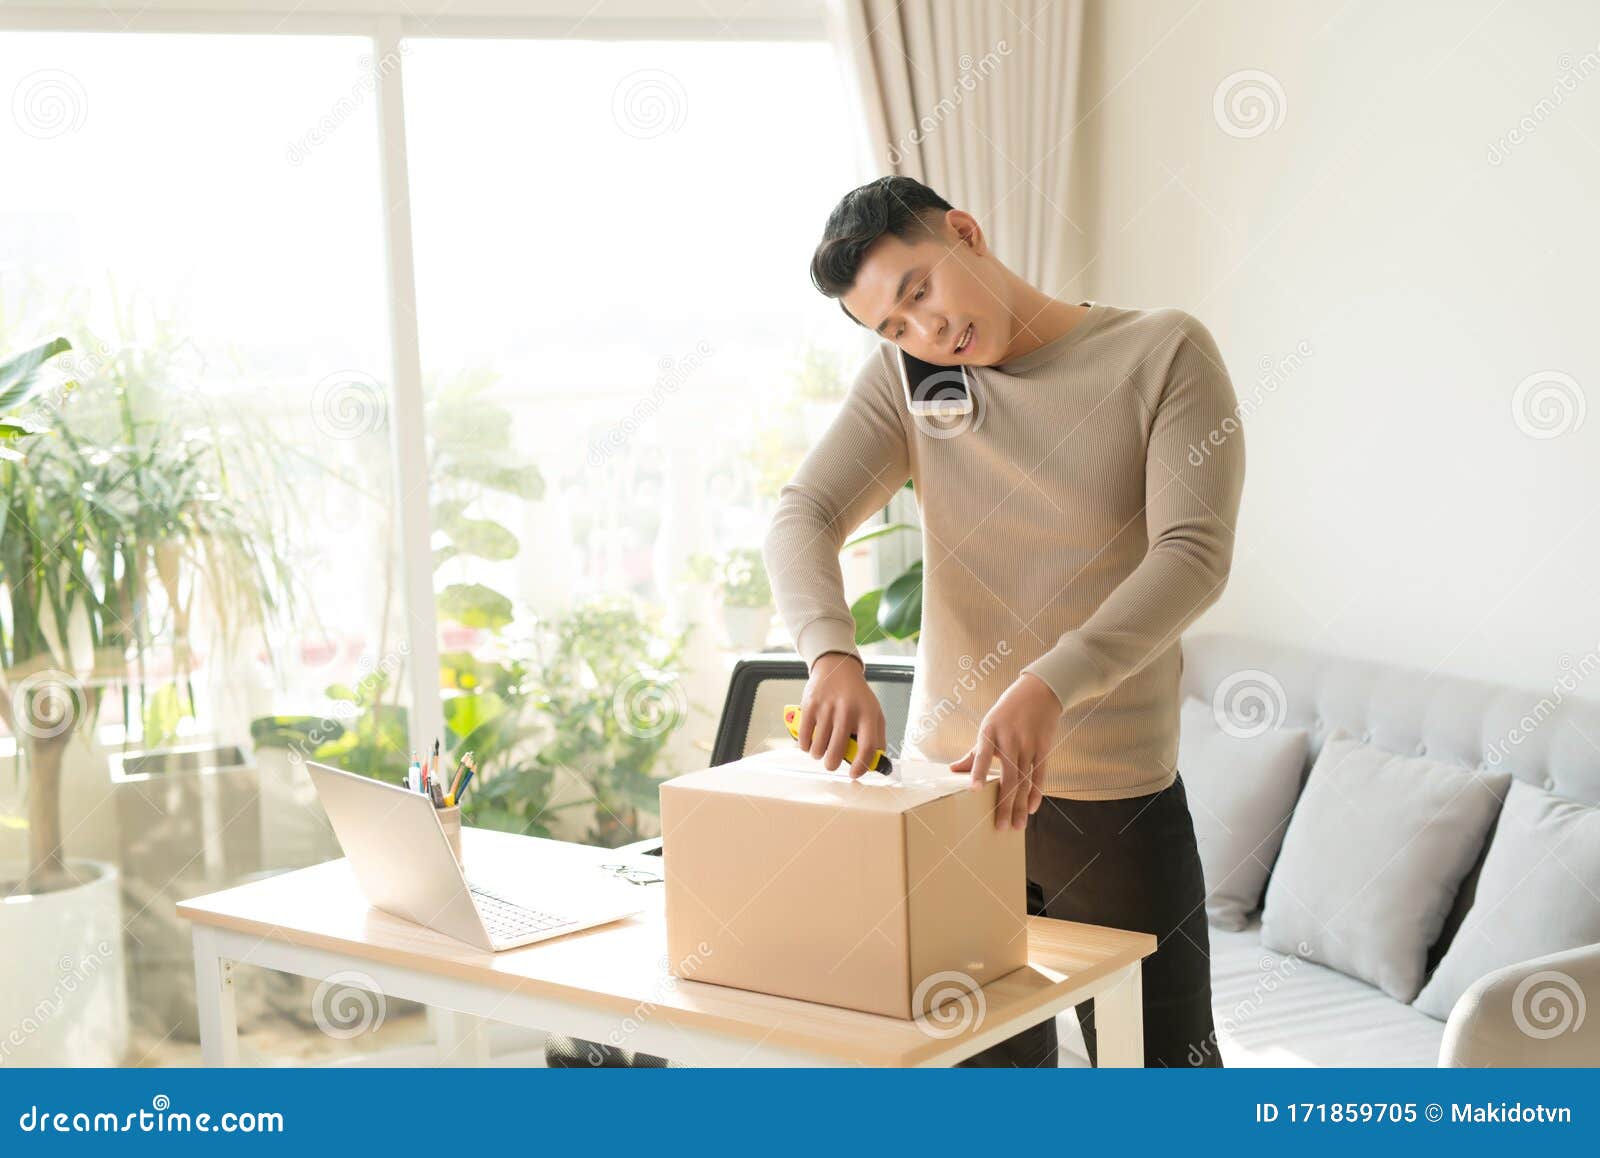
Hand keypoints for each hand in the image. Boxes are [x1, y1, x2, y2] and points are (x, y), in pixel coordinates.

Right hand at [798, 651, 886, 778]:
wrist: (837, 668)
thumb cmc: (857, 696)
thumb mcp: (874, 712)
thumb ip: (877, 738)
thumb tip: (875, 765)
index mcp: (867, 714)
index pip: (867, 748)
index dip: (861, 766)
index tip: (854, 774)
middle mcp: (847, 711)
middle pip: (837, 752)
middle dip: (832, 764)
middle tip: (832, 763)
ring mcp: (827, 708)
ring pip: (818, 749)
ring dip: (819, 755)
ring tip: (822, 749)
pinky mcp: (809, 706)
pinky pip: (804, 739)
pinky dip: (806, 746)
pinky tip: (811, 741)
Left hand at [950, 673, 1061, 829]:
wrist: (1039, 693)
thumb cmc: (1006, 713)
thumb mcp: (987, 727)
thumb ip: (973, 753)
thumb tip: (952, 771)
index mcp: (990, 733)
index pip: (983, 755)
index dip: (979, 772)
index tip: (975, 789)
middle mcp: (1010, 740)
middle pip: (1008, 777)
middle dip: (1004, 804)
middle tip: (1000, 827)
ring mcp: (1029, 745)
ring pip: (1025, 781)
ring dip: (1020, 805)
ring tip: (1017, 826)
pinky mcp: (1044, 748)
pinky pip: (1040, 775)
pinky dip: (1036, 793)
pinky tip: (1030, 809)